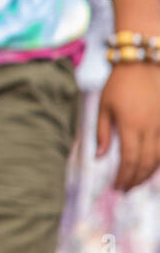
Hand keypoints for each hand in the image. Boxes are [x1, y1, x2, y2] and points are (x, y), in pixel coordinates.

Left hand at [96, 63, 159, 190]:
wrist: (143, 64)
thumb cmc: (119, 84)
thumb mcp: (103, 107)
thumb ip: (102, 132)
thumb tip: (99, 155)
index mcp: (131, 126)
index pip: (129, 159)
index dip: (124, 176)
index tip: (117, 186)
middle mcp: (150, 129)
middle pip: (146, 162)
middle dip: (135, 178)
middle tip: (126, 188)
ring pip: (159, 157)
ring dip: (148, 173)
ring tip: (137, 182)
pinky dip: (159, 160)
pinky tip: (152, 167)